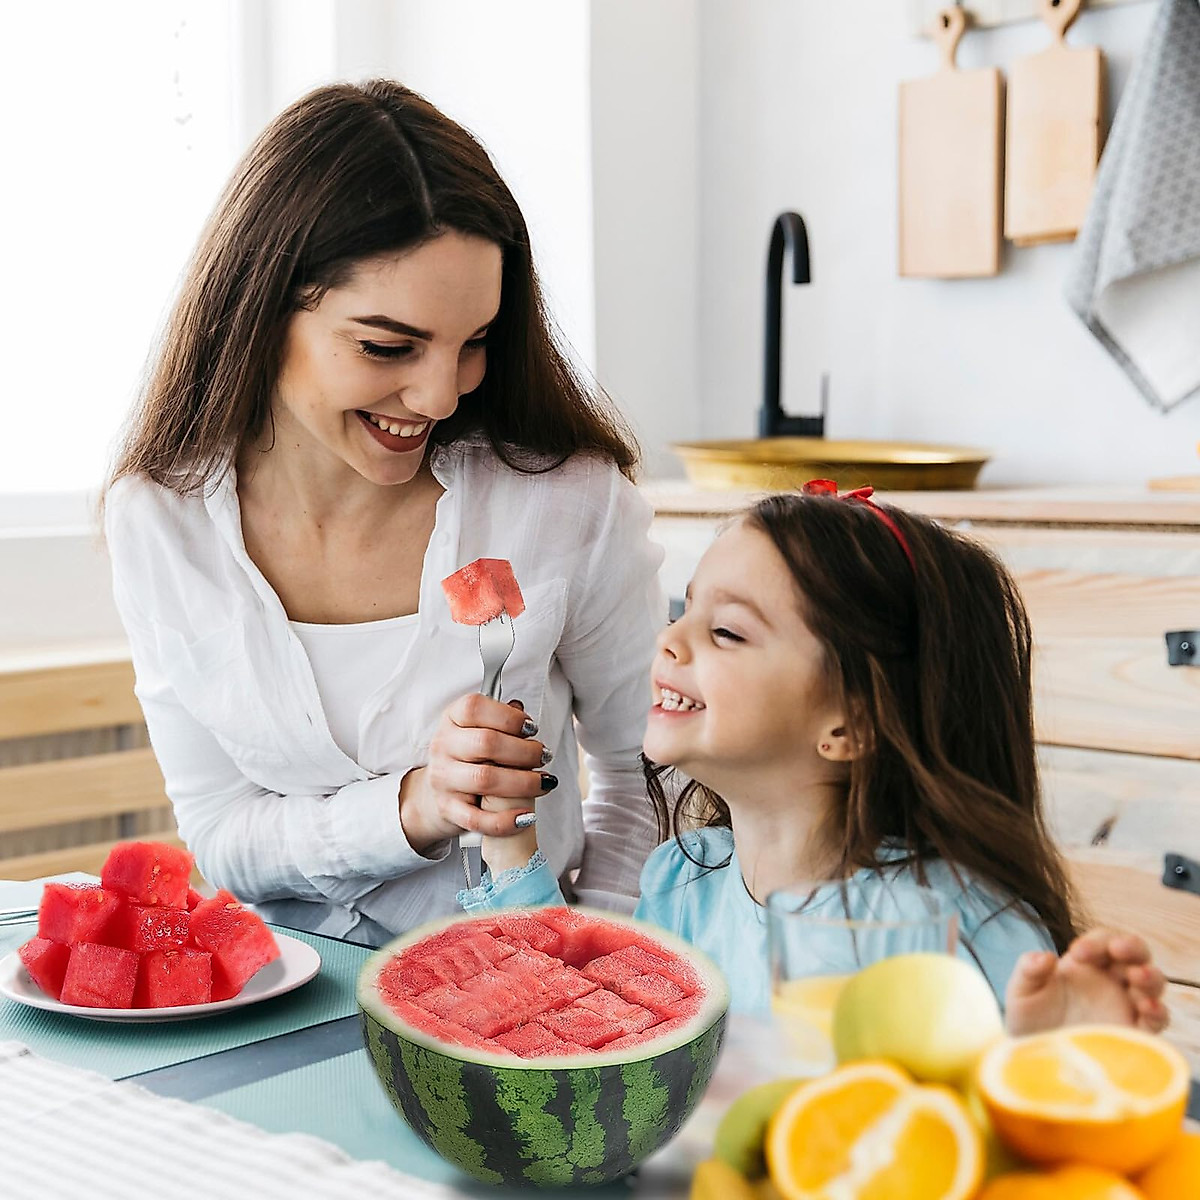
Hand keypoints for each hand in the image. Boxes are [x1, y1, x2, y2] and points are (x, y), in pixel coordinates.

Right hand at [398, 694, 554, 854]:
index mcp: (452, 719)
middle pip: (486, 743)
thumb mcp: (477, 729)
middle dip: (524, 751)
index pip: (474, 709)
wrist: (436, 793)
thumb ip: (500, 719)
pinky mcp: (448, 810)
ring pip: (485, 779)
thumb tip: (520, 709)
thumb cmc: (467, 756)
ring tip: (543, 782)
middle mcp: (443, 746)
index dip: (509, 717)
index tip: (532, 728)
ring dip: (523, 782)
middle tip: (544, 756)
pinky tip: (527, 816)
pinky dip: (505, 821)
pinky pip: (477, 819)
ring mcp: (443, 779)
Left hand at [1004, 929, 1169, 1036]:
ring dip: (1149, 976)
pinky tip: (1147, 1008)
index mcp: (1084, 965)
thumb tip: (1046, 957)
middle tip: (1118, 949)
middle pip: (1135, 954)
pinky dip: (1158, 1011)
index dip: (1096, 941)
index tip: (1078, 953)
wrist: (1036, 1063)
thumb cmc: (1028, 1022)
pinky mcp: (1133, 1035)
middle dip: (1131, 946)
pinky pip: (1157, 1020)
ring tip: (1137, 977)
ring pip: (1151, 983)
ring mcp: (1124, 1007)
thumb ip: (1029, 970)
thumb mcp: (1021, 993)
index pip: (1102, 940)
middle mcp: (1109, 982)